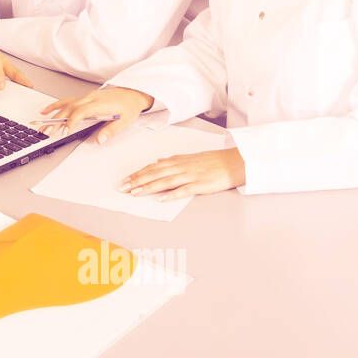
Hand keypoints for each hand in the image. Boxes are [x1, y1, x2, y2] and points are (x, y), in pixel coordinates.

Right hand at [38, 85, 153, 143]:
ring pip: (66, 105)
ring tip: (43, 124)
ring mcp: (86, 97)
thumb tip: (99, 140)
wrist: (132, 93)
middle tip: (47, 131)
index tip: (64, 131)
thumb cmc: (129, 106)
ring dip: (53, 115)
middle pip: (69, 109)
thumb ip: (111, 131)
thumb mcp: (125, 121)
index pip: (80, 112)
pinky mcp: (84, 98)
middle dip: (56, 121)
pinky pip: (67, 101)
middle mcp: (90, 98)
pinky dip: (56, 106)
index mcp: (99, 104)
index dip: (71, 121)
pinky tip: (47, 111)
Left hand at [120, 147, 245, 201]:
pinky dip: (171, 195)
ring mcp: (190, 175)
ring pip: (165, 181)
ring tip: (135, 193)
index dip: (138, 174)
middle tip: (123, 188)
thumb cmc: (213, 161)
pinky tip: (161, 199)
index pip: (153, 168)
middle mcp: (181, 167)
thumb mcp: (190, 158)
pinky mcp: (200, 185)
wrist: (234, 162)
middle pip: (155, 174)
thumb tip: (158, 161)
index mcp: (178, 160)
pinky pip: (183, 190)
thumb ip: (173, 161)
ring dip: (149, 187)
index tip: (125, 180)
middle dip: (138, 181)